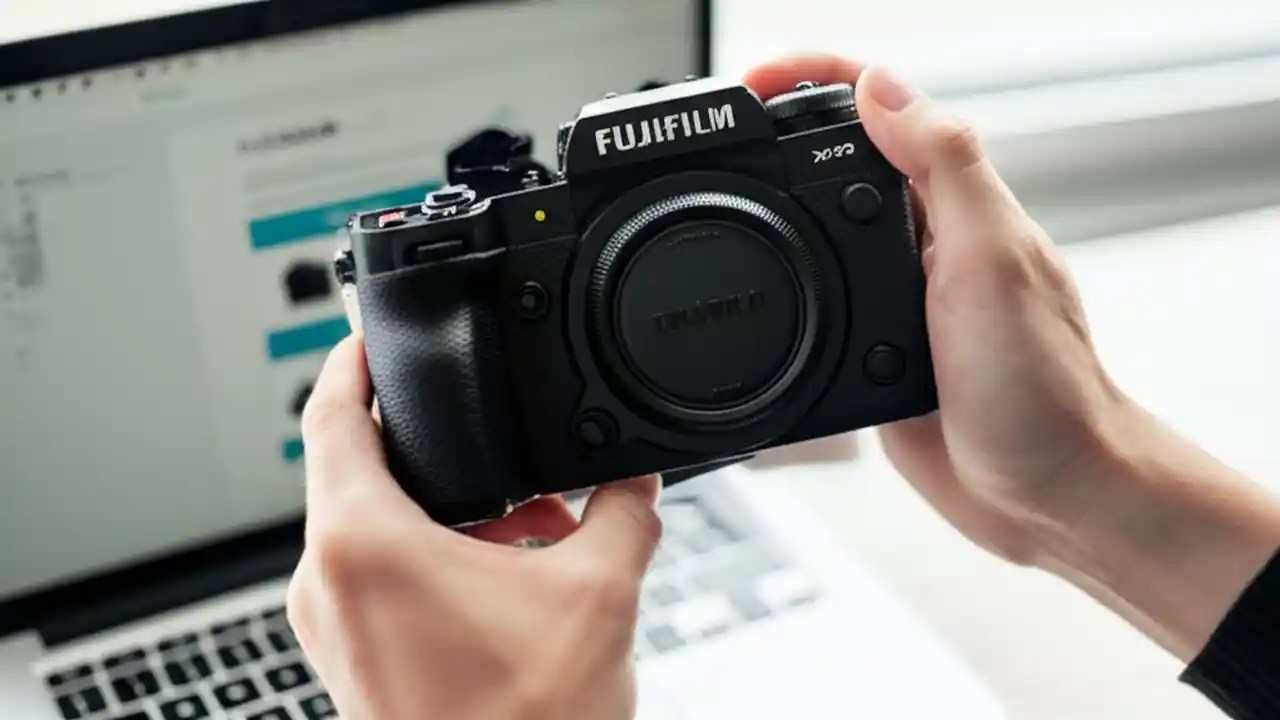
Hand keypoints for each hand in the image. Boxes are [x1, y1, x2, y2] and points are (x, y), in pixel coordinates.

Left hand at [287, 335, 661, 719]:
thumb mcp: (600, 595)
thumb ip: (625, 511)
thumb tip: (635, 475)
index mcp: (361, 544)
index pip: (327, 415)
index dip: (349, 360)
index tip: (368, 330)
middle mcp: (327, 582)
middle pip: (364, 473)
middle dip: (446, 452)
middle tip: (512, 452)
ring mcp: (333, 627)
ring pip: (381, 529)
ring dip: (453, 511)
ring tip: (538, 526)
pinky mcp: (352, 659)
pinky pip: (384, 577)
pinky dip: (440, 557)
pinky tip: (514, 576)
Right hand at [748, 56, 1115, 563]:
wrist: (1046, 500)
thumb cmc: (1043, 391)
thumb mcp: (990, 261)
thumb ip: (943, 168)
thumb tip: (880, 86)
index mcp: (956, 204)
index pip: (881, 109)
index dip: (815, 81)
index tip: (753, 85)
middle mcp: (926, 241)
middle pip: (841, 159)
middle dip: (777, 134)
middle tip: (719, 133)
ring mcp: (897, 297)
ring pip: (822, 231)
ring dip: (773, 205)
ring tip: (720, 193)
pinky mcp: (874, 350)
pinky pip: (819, 302)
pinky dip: (782, 285)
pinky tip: (760, 288)